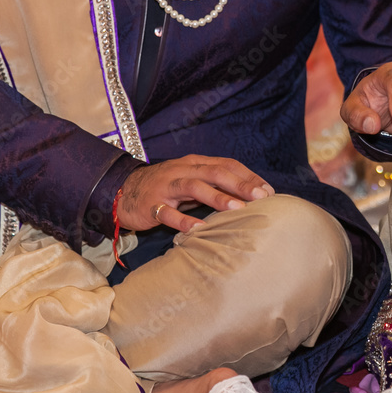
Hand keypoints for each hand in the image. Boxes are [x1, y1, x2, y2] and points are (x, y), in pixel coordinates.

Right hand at [117, 155, 274, 232]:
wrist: (123, 191)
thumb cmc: (167, 187)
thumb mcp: (192, 180)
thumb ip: (216, 185)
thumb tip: (250, 195)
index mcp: (195, 163)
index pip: (227, 165)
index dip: (248, 176)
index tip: (268, 191)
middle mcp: (182, 171)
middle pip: (215, 173)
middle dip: (240, 184)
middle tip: (261, 197)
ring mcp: (166, 187)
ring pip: (193, 187)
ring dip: (217, 197)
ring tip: (237, 208)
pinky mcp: (151, 205)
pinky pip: (167, 212)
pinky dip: (183, 220)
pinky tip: (198, 229)